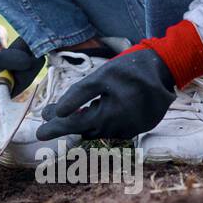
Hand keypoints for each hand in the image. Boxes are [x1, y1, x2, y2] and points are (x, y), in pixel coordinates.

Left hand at [36, 48, 175, 140]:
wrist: (164, 68)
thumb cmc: (128, 69)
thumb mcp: (100, 77)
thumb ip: (78, 95)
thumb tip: (56, 112)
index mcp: (111, 116)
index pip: (76, 125)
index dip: (56, 129)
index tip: (39, 133)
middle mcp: (122, 129)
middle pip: (86, 129)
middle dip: (67, 123)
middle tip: (48, 115)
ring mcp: (132, 130)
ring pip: (100, 130)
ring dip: (84, 122)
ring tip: (68, 112)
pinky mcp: (140, 127)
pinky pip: (113, 129)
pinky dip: (101, 122)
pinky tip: (95, 110)